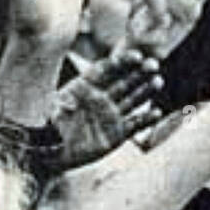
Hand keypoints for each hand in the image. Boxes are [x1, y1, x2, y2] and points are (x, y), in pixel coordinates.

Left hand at [51, 48, 161, 169]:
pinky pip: (135, 124)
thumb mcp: (54, 112)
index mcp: (88, 86)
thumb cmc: (51, 128)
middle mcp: (103, 98)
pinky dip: (146, 119)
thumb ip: (62, 104)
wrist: (54, 152)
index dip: (123, 62)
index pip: (108, 69)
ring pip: (133, 100)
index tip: (137, 57)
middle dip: (140, 73)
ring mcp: (111, 115)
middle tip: (153, 65)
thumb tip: (68, 101)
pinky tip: (157, 113)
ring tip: (158, 82)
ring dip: (146, 91)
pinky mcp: (117, 134)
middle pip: (125, 81)